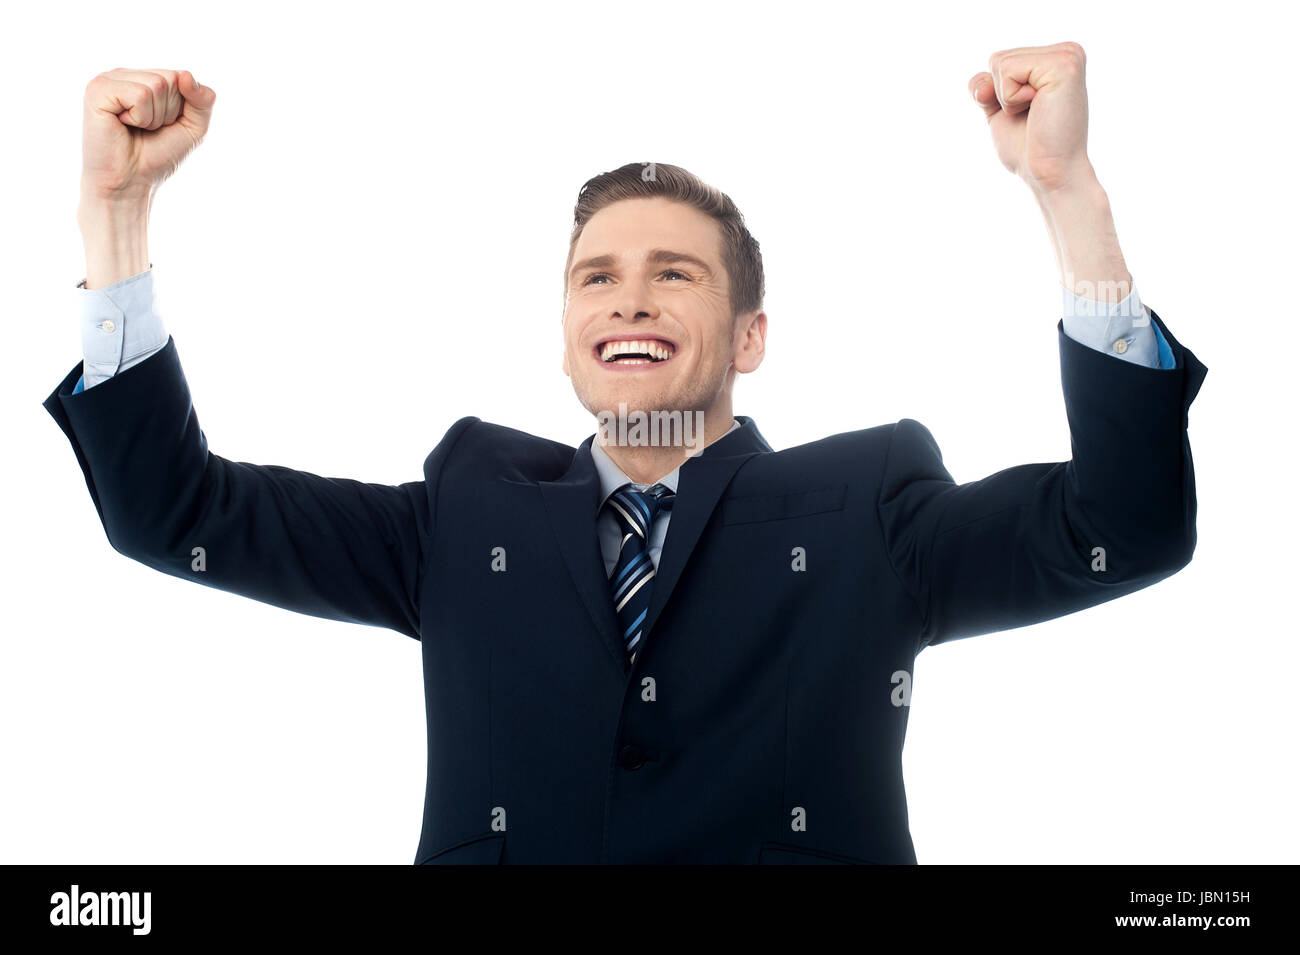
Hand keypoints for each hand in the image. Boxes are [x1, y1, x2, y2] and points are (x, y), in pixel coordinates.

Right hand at [81, 68, 215, 203]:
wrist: (129, 183)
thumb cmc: (157, 156)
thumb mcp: (192, 128)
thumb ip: (203, 101)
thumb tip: (186, 74)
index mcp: (144, 78)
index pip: (182, 77)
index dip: (182, 109)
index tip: (163, 126)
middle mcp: (125, 74)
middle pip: (171, 79)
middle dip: (169, 113)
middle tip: (147, 130)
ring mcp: (108, 79)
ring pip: (157, 85)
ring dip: (154, 117)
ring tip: (135, 128)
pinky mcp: (97, 90)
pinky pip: (140, 94)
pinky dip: (140, 117)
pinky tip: (122, 125)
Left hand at [969, 42, 1092, 194]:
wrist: (1049, 173)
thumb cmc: (1029, 148)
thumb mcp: (999, 111)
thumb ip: (985, 87)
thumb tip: (982, 83)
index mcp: (1055, 60)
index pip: (1000, 61)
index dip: (998, 95)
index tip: (1028, 114)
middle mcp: (1066, 52)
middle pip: (997, 59)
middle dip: (1001, 95)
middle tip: (1033, 116)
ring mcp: (1068, 55)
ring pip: (1000, 63)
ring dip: (1007, 98)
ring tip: (1037, 112)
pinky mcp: (1064, 65)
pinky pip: (1007, 70)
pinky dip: (1011, 98)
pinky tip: (1038, 109)